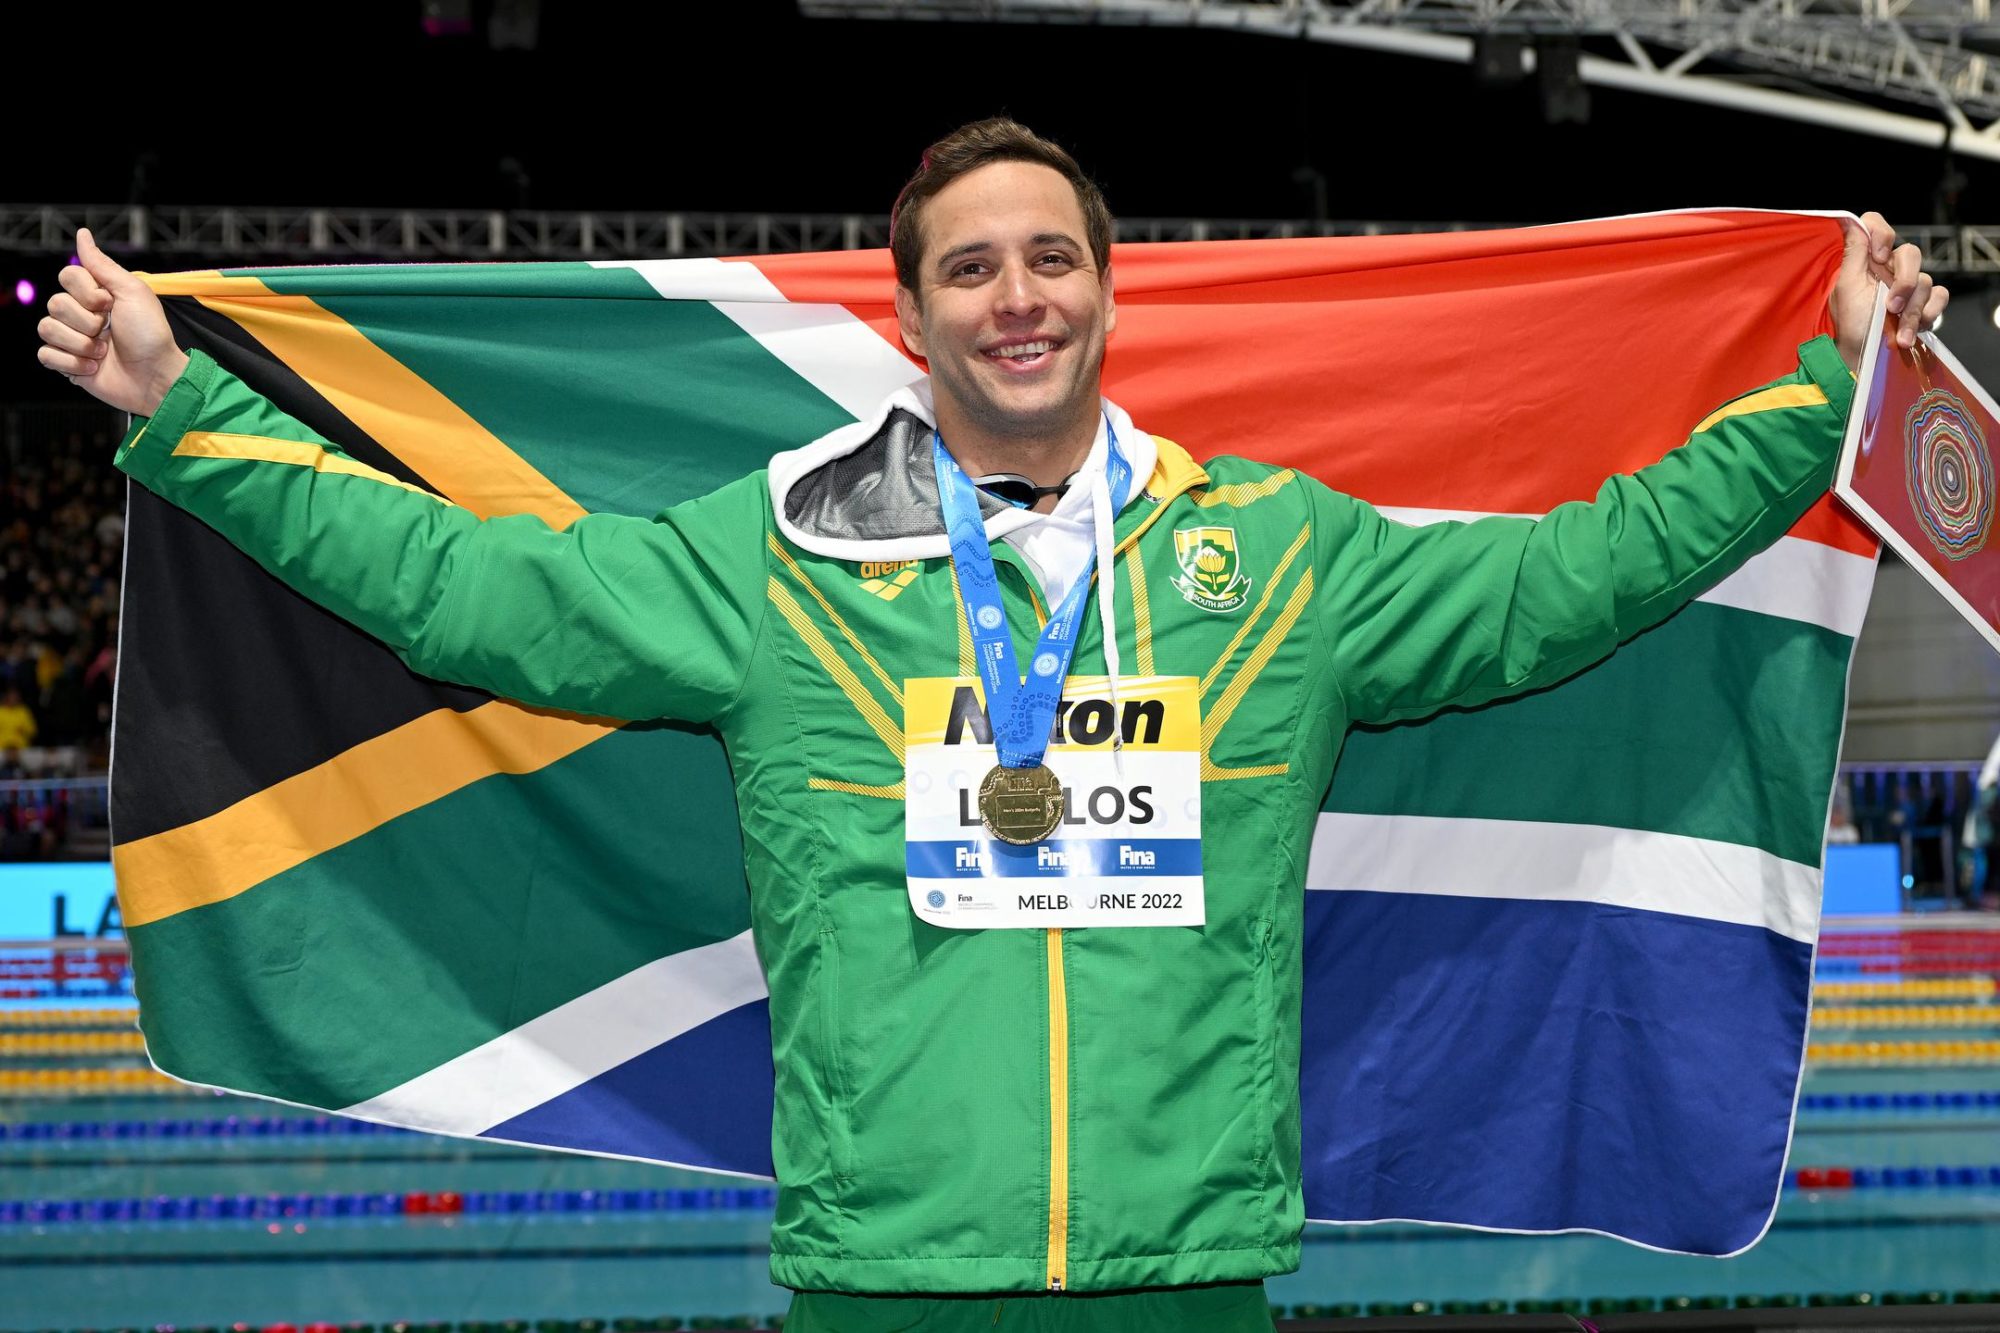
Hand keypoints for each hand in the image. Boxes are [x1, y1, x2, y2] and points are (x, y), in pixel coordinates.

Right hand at [35, 227, 188, 415]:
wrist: (157, 377)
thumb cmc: (150, 335)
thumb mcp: (132, 292)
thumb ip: (103, 265)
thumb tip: (83, 234)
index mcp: (95, 295)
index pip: (67, 276)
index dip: (86, 291)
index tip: (110, 303)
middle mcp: (80, 315)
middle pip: (55, 303)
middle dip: (87, 321)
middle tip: (110, 331)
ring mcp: (71, 339)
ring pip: (47, 328)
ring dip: (81, 343)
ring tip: (104, 352)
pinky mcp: (66, 364)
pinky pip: (45, 354)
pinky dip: (72, 363)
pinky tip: (94, 367)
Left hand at [1830, 212, 1948, 372]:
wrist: (1862, 356)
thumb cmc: (1851, 324)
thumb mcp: (1846, 288)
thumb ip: (1854, 254)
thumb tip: (1852, 221)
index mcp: (1869, 261)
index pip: (1878, 226)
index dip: (1882, 233)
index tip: (1878, 256)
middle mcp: (1891, 269)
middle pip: (1911, 254)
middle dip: (1904, 281)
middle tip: (1891, 306)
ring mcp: (1910, 286)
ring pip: (1925, 282)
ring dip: (1912, 310)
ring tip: (1898, 333)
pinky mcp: (1925, 304)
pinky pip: (1940, 296)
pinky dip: (1930, 313)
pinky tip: (1914, 331)